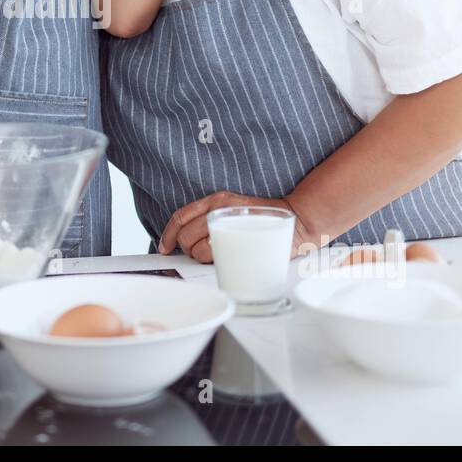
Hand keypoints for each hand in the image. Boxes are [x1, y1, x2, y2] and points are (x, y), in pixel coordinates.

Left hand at [158, 190, 293, 263]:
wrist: (297, 220)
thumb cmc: (264, 221)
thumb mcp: (234, 213)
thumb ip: (214, 221)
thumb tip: (189, 241)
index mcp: (215, 200)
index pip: (181, 216)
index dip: (168, 234)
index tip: (164, 247)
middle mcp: (218, 207)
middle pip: (185, 234)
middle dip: (184, 249)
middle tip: (196, 253)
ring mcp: (228, 221)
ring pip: (196, 247)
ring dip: (198, 257)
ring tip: (215, 255)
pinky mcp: (237, 236)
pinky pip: (211, 254)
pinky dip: (210, 260)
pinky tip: (222, 258)